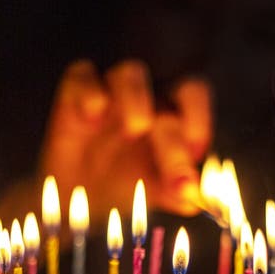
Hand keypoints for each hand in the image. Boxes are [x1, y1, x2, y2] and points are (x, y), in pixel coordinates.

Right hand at [37, 59, 212, 237]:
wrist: (78, 199)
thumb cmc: (125, 187)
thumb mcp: (152, 194)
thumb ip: (174, 194)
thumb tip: (195, 200)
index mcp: (172, 116)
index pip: (193, 96)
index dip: (199, 116)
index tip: (196, 151)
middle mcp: (146, 98)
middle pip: (165, 98)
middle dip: (172, 139)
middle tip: (175, 178)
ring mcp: (111, 92)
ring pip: (130, 73)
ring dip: (136, 97)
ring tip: (136, 127)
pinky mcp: (75, 92)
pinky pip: (82, 76)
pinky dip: (89, 91)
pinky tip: (92, 116)